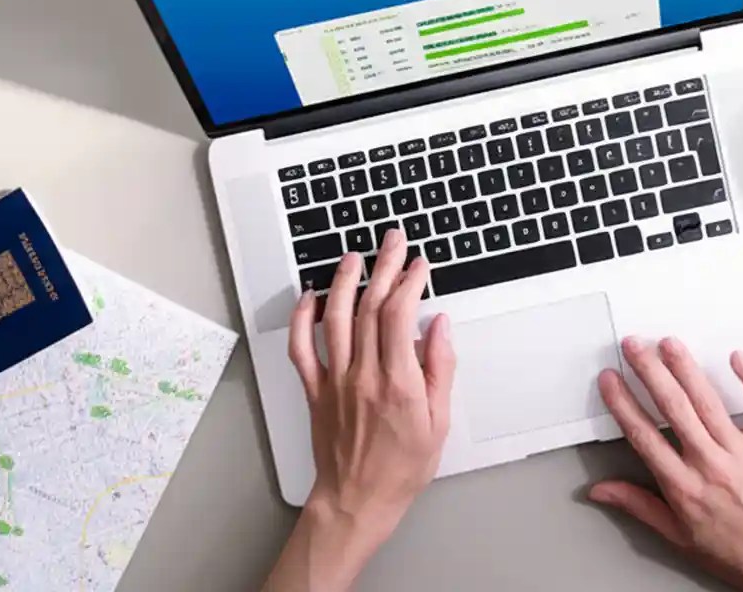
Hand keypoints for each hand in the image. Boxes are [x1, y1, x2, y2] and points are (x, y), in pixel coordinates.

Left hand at [266, 230, 454, 591]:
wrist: (356, 501)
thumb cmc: (402, 469)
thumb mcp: (439, 422)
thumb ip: (440, 369)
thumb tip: (439, 326)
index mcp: (398, 383)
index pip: (400, 315)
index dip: (410, 282)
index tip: (420, 265)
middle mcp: (363, 375)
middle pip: (369, 307)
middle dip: (384, 267)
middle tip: (393, 242)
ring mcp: (335, 381)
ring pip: (335, 318)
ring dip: (344, 282)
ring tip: (354, 257)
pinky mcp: (315, 391)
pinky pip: (302, 348)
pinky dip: (302, 318)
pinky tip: (309, 297)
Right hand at [590, 338, 742, 591]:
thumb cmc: (732, 550)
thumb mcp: (675, 534)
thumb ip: (636, 505)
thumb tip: (600, 491)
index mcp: (682, 486)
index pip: (644, 435)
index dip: (623, 404)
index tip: (610, 379)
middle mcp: (708, 463)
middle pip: (673, 408)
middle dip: (649, 371)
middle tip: (633, 345)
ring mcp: (740, 452)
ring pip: (708, 402)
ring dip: (687, 368)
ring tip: (669, 343)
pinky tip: (737, 357)